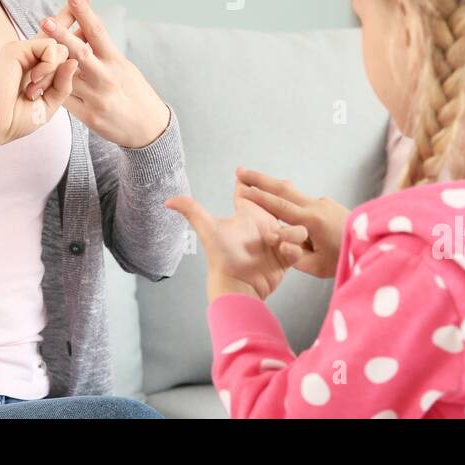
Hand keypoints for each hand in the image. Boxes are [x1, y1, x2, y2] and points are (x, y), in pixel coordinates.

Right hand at [0, 38, 78, 146]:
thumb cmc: (16, 119)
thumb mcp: (50, 103)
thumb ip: (64, 83)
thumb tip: (74, 61)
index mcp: (37, 68)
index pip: (62, 50)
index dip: (73, 50)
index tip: (64, 66)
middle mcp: (30, 57)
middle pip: (65, 50)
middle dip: (60, 74)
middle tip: (38, 92)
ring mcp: (23, 52)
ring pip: (59, 47)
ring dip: (52, 72)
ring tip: (33, 89)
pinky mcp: (16, 49)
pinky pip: (49, 46)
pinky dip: (48, 66)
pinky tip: (33, 80)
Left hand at [38, 0, 171, 148]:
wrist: (149, 129)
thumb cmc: (134, 92)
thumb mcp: (124, 67)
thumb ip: (103, 50)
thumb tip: (84, 26)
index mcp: (117, 61)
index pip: (98, 32)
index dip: (85, 12)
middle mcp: (107, 77)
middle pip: (81, 53)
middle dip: (62, 36)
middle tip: (45, 21)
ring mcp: (97, 98)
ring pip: (66, 77)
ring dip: (48, 65)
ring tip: (32, 52)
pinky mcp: (89, 117)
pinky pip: (65, 101)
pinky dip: (52, 90)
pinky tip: (38, 81)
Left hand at [165, 192, 308, 301]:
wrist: (236, 286)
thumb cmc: (221, 258)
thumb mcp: (208, 230)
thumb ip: (192, 211)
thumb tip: (167, 200)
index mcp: (248, 215)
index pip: (252, 192)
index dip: (255, 182)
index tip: (255, 178)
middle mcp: (263, 226)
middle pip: (281, 205)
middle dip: (284, 204)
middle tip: (280, 210)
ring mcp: (276, 242)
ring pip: (295, 227)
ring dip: (289, 232)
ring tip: (275, 241)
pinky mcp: (285, 259)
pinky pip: (297, 248)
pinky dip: (292, 249)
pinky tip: (281, 253)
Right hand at [234, 167, 348, 278]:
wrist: (374, 245)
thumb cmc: (344, 259)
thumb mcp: (317, 266)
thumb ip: (294, 255)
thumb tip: (278, 241)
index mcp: (312, 221)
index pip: (280, 206)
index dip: (259, 198)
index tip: (241, 190)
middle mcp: (317, 206)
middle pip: (282, 188)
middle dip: (259, 179)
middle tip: (239, 171)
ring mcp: (323, 202)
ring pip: (292, 191)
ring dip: (271, 186)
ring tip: (253, 182)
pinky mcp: (327, 204)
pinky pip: (302, 200)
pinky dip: (286, 198)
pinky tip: (279, 203)